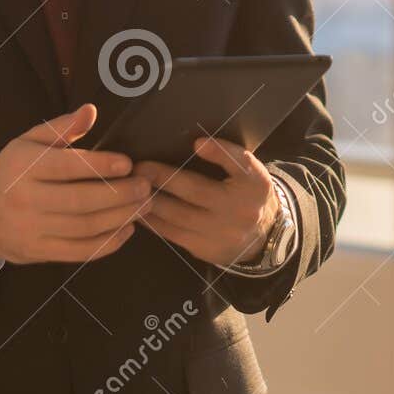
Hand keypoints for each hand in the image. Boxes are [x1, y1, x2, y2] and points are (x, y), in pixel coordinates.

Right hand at [0, 104, 149, 264]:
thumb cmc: (13, 170)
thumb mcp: (29, 141)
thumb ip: (62, 127)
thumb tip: (91, 111)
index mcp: (24, 167)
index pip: (68, 167)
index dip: (101, 165)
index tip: (128, 163)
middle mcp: (26, 200)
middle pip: (81, 202)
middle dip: (120, 195)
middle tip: (145, 187)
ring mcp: (31, 230)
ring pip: (85, 228)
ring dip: (121, 218)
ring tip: (144, 206)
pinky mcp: (38, 253)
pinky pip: (80, 252)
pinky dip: (108, 243)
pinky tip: (126, 229)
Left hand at [132, 137, 279, 267]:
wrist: (262, 237)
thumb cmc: (249, 195)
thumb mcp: (250, 172)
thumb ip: (229, 155)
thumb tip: (197, 143)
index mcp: (252, 186)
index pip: (237, 165)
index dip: (218, 153)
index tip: (195, 143)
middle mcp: (237, 211)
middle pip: (195, 192)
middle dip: (163, 178)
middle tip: (139, 168)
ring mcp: (219, 234)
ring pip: (179, 216)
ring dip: (151, 201)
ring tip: (132, 188)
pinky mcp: (203, 250)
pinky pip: (173, 234)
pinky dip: (153, 221)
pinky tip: (139, 209)